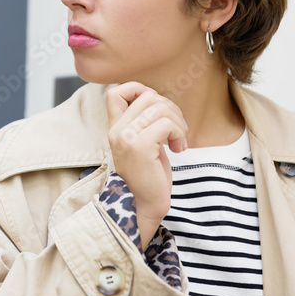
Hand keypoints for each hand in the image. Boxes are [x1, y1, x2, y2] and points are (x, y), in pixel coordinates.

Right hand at [106, 82, 187, 247]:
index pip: (116, 92)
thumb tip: (158, 100)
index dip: (139, 90)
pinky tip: (179, 149)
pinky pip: (167, 124)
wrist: (143, 206)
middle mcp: (116, 130)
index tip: (157, 109)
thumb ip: (143, 122)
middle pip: (148, 96)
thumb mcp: (142, 143)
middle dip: (171, 109)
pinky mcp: (140, 146)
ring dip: (178, 122)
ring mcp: (126, 137)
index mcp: (115, 128)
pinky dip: (179, 134)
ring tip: (179, 141)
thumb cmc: (148, 177)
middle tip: (177, 131)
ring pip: (160, 107)